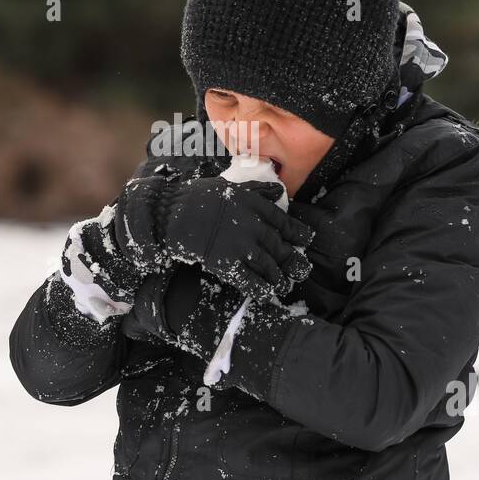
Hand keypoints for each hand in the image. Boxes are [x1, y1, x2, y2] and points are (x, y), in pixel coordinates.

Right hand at [112, 173, 314, 299]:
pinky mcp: (227, 264)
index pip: (285, 223)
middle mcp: (253, 226)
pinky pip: (250, 282)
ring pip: (269, 267)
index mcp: (255, 206)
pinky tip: (265, 294)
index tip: (306, 241)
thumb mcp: (231, 185)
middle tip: (301, 270)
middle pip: (281, 248)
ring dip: (279, 278)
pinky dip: (261, 290)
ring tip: (283, 285)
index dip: (299, 234)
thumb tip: (278, 191)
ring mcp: (241, 246)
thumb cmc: (199, 197)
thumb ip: (257, 190)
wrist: (172, 213)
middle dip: (293, 262)